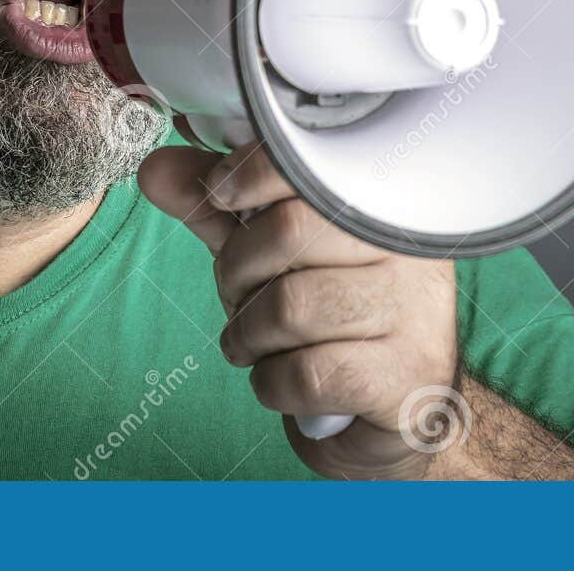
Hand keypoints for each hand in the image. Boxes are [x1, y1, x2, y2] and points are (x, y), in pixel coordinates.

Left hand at [138, 139, 458, 478]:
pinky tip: (284, 380)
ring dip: (248, 334)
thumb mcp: (268, 255)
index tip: (220, 193)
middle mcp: (410, 247)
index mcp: (382, 200)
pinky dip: (272, 383)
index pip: (313, 160)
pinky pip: (306, 373)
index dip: (252, 172)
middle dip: (236, 271)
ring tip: (254, 343)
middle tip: (238, 294)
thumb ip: (218, 212)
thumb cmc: (330, 320)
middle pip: (289, 232)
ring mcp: (416, 311)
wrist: (395, 414)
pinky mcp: (405, 376)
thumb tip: (157, 169)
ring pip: (291, 307)